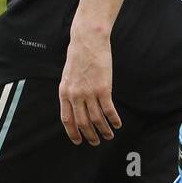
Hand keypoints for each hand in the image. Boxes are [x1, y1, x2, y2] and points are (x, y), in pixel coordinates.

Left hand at [59, 25, 120, 145]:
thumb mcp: (68, 75)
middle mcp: (75, 95)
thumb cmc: (78, 55)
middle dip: (90, 135)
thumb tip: (75, 105)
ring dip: (103, 130)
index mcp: (64, 92)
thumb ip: (70, 91)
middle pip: (82, 122)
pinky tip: (117, 124)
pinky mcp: (103, 89)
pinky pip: (109, 110)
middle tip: (96, 142)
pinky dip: (113, 119)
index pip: (67, 119)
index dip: (73, 132)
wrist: (88, 40)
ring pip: (96, 119)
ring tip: (109, 136)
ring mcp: (89, 93)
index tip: (78, 141)